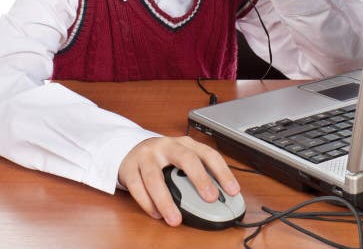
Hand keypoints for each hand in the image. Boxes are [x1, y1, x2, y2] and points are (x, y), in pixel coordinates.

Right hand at [118, 135, 239, 225]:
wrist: (130, 148)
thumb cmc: (162, 158)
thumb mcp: (181, 159)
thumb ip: (198, 173)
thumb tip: (220, 197)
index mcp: (185, 144)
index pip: (208, 154)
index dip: (222, 172)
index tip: (233, 190)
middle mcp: (167, 146)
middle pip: (185, 159)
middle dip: (200, 179)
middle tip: (210, 198)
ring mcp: (146, 155)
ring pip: (155, 178)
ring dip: (166, 201)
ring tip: (175, 219)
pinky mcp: (129, 167)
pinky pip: (137, 187)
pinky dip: (147, 203)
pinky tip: (157, 214)